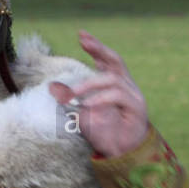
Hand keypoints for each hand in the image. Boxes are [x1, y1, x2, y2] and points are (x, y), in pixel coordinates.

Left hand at [47, 30, 148, 157]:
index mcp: (114, 84)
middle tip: (84, 40)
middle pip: (115, 60)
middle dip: (99, 49)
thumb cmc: (102, 131)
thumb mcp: (81, 114)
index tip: (82, 35)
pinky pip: (118, 96)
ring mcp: (133, 95)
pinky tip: (87, 105)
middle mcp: (126, 86)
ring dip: (89, 85)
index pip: (106, 60)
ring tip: (72, 95)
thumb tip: (51, 87)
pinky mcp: (137, 107)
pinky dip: (100, 99)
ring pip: (112, 80)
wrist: (120, 152)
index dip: (96, 48)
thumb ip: (70, 99)